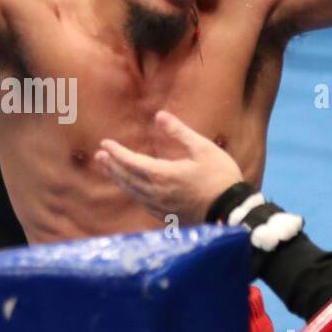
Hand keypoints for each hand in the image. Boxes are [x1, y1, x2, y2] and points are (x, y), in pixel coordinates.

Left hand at [95, 110, 242, 225]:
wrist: (232, 212)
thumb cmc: (220, 177)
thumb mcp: (203, 148)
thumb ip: (179, 132)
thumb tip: (159, 115)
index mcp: (163, 175)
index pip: (131, 162)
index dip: (116, 152)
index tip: (105, 143)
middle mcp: (156, 193)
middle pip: (127, 178)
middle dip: (112, 166)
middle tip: (100, 155)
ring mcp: (160, 207)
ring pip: (133, 192)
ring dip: (119, 179)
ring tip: (110, 169)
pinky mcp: (167, 216)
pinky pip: (142, 203)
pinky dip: (133, 192)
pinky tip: (132, 189)